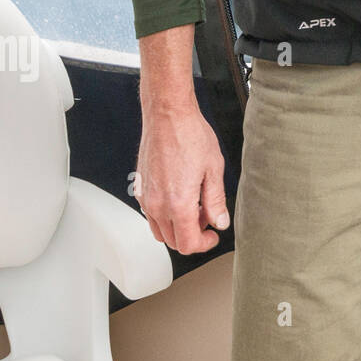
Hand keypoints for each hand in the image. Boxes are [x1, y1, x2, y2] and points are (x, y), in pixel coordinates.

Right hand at [136, 106, 228, 253]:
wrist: (168, 115)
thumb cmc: (190, 135)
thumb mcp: (214, 169)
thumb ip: (216, 201)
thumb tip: (220, 222)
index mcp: (178, 203)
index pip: (188, 244)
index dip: (204, 244)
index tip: (213, 235)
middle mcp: (157, 204)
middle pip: (173, 242)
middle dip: (193, 237)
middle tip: (208, 219)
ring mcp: (145, 197)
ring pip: (160, 230)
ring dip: (178, 228)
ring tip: (196, 207)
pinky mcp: (140, 188)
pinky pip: (151, 215)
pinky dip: (166, 216)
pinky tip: (181, 196)